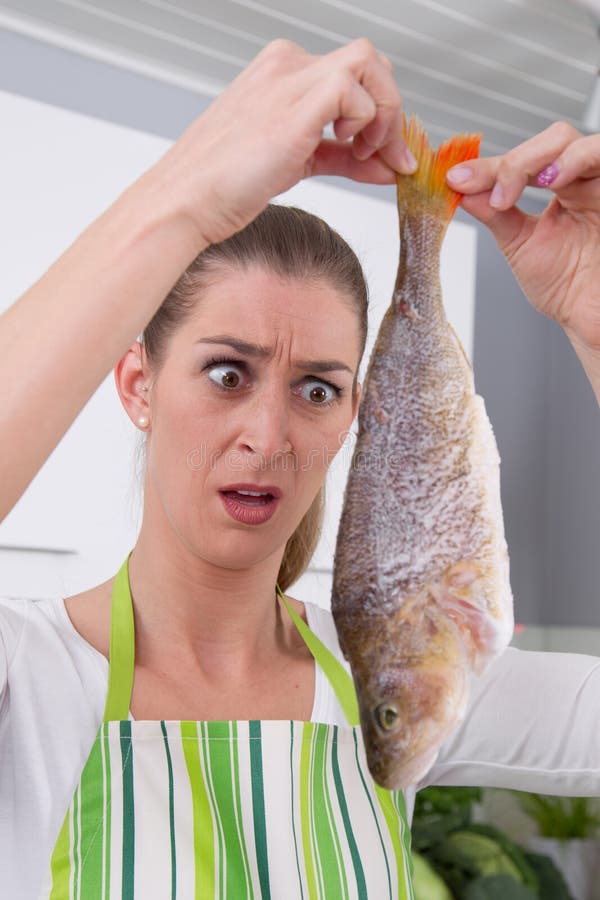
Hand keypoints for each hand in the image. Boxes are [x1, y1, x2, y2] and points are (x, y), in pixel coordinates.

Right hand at [149, 38, 414, 246]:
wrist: (186, 201)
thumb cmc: (224, 187)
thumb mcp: (295, 164)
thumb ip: (342, 158)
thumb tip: (385, 167)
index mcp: (280, 74)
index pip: (353, 75)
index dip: (380, 113)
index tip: (386, 155)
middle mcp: (286, 67)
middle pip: (369, 63)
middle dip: (390, 110)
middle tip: (387, 155)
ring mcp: (289, 78)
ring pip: (370, 64)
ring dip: (384, 112)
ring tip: (367, 153)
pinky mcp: (296, 102)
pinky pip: (355, 90)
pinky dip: (367, 122)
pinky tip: (353, 150)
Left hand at [446, 123, 599, 359]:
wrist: (589, 313)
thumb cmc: (565, 285)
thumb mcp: (519, 244)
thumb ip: (494, 213)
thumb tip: (460, 189)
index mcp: (562, 188)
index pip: (526, 159)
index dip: (490, 165)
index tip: (457, 179)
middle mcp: (583, 180)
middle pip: (553, 139)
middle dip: (515, 162)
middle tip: (497, 197)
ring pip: (575, 141)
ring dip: (540, 158)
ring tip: (522, 188)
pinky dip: (574, 160)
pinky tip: (553, 181)